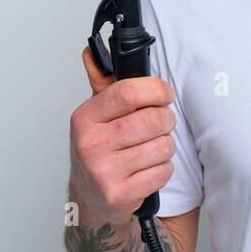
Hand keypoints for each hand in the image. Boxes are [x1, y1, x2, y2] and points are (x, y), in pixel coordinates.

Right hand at [68, 46, 178, 226]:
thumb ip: (101, 83)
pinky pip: (162, 172)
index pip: (128, 92)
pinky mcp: (119, 195)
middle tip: (159, 125)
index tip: (164, 93)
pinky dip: (162, 170)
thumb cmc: (100, 151)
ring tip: (150, 150)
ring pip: (162, 147)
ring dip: (165, 147)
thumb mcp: (97, 117)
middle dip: (165, 120)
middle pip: (153, 120)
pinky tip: (147, 170)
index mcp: (85, 118)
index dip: (156, 90)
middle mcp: (90, 144)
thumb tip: (90, 52)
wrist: (90, 199)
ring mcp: (103, 172)